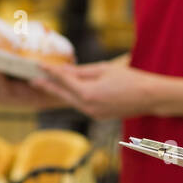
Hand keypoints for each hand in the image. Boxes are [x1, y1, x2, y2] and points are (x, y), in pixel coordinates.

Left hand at [34, 62, 156, 119]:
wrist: (150, 97)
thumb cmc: (130, 79)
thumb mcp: (105, 69)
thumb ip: (82, 71)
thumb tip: (65, 70)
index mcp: (87, 93)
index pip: (63, 80)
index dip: (50, 72)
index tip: (38, 65)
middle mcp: (86, 106)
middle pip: (62, 95)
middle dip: (48, 86)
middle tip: (33, 79)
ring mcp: (92, 113)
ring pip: (71, 101)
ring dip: (61, 92)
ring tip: (50, 84)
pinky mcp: (98, 116)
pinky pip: (82, 105)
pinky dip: (75, 98)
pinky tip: (72, 92)